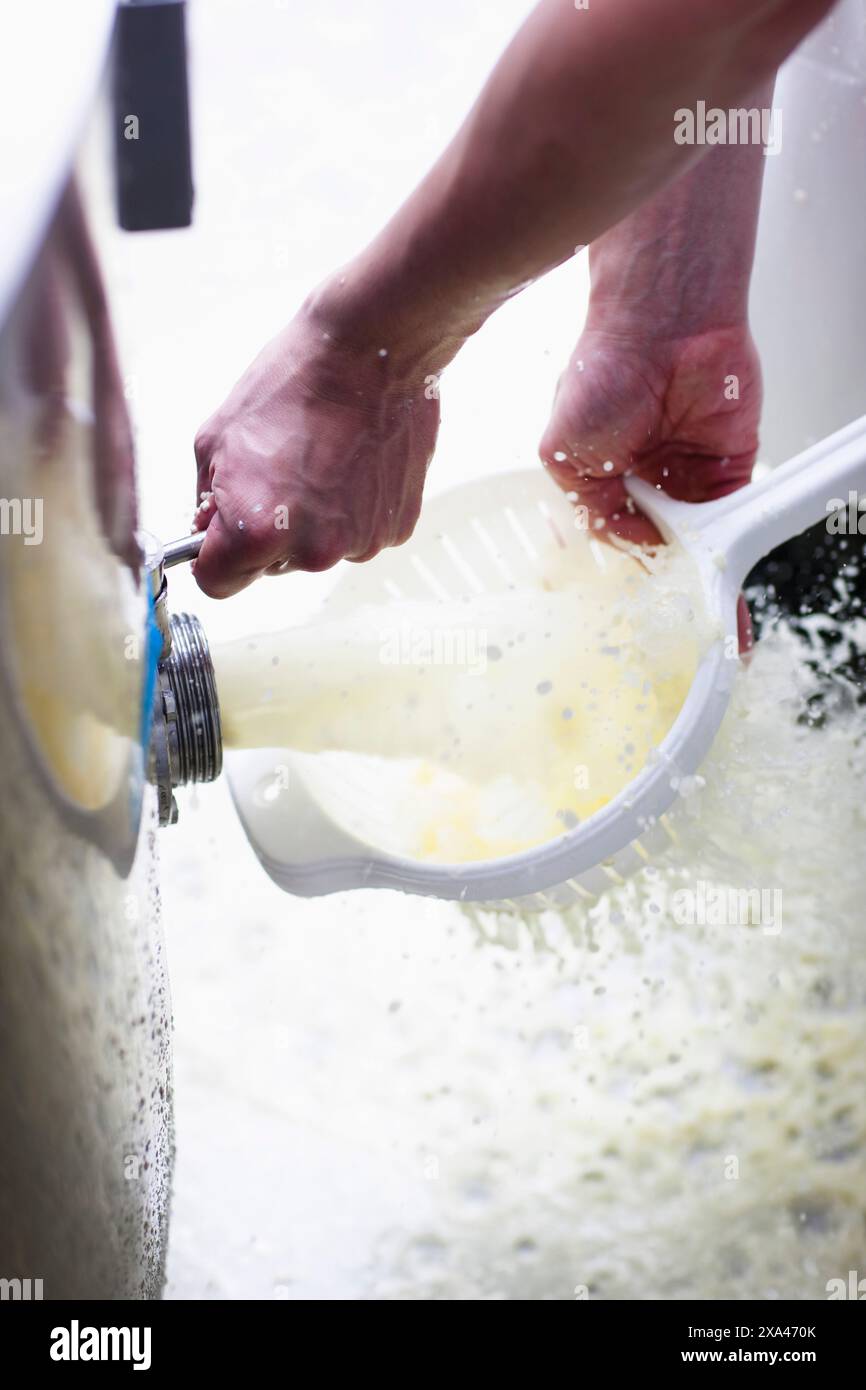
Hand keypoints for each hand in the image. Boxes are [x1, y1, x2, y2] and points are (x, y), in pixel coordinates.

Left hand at [192, 293, 440, 597]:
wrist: (372, 348)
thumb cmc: (295, 382)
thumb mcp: (216, 438)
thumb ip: (207, 501)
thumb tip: (211, 530)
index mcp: (258, 532)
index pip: (218, 583)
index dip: (213, 556)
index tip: (218, 535)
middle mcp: (313, 550)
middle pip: (271, 567)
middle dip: (266, 532)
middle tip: (278, 472)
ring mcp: (360, 542)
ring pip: (317, 550)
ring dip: (313, 519)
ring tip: (321, 460)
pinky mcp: (396, 527)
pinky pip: (358, 534)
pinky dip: (352, 510)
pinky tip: (352, 465)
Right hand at [539, 321, 761, 647]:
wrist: (660, 326)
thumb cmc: (600, 372)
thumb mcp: (565, 456)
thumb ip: (592, 507)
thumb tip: (630, 540)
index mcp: (605, 474)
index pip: (619, 531)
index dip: (629, 559)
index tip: (640, 591)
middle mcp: (649, 475)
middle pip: (663, 539)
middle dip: (670, 574)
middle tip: (677, 610)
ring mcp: (690, 471)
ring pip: (698, 535)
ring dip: (701, 568)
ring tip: (699, 602)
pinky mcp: (730, 463)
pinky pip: (730, 512)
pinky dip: (725, 541)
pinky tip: (715, 567)